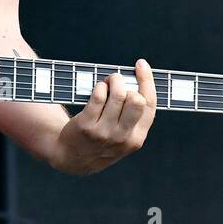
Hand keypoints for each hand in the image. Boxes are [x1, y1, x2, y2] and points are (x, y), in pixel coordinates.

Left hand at [50, 59, 156, 175]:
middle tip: (117, 81)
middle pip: (136, 99)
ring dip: (112, 81)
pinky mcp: (87, 125)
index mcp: (137, 138)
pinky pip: (99, 96)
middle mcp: (122, 137)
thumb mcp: (123, 137)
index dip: (147, 81)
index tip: (141, 65)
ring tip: (107, 83)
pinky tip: (98, 89)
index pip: (149, 105)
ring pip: (118, 95)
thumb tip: (137, 80)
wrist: (73, 158)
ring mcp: (104, 132)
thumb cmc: (102, 139)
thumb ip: (133, 116)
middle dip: (127, 84)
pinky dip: (99, 86)